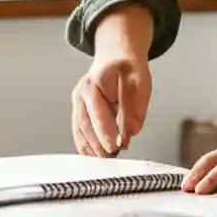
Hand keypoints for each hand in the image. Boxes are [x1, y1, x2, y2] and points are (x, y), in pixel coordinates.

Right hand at [72, 3, 154, 156]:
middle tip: (113, 155)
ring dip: (94, 148)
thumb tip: (130, 132)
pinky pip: (80, 133)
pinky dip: (88, 147)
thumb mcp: (139, 82)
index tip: (118, 145)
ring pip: (81, 131)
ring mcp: (77, 103)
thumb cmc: (127, 69)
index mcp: (93, 82)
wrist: (115, 58)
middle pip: (87, 123)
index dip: (108, 130)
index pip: (99, 111)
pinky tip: (97, 155)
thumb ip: (134, 108)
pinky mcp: (79, 113)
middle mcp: (81, 93)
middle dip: (100, 143)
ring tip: (108, 158)